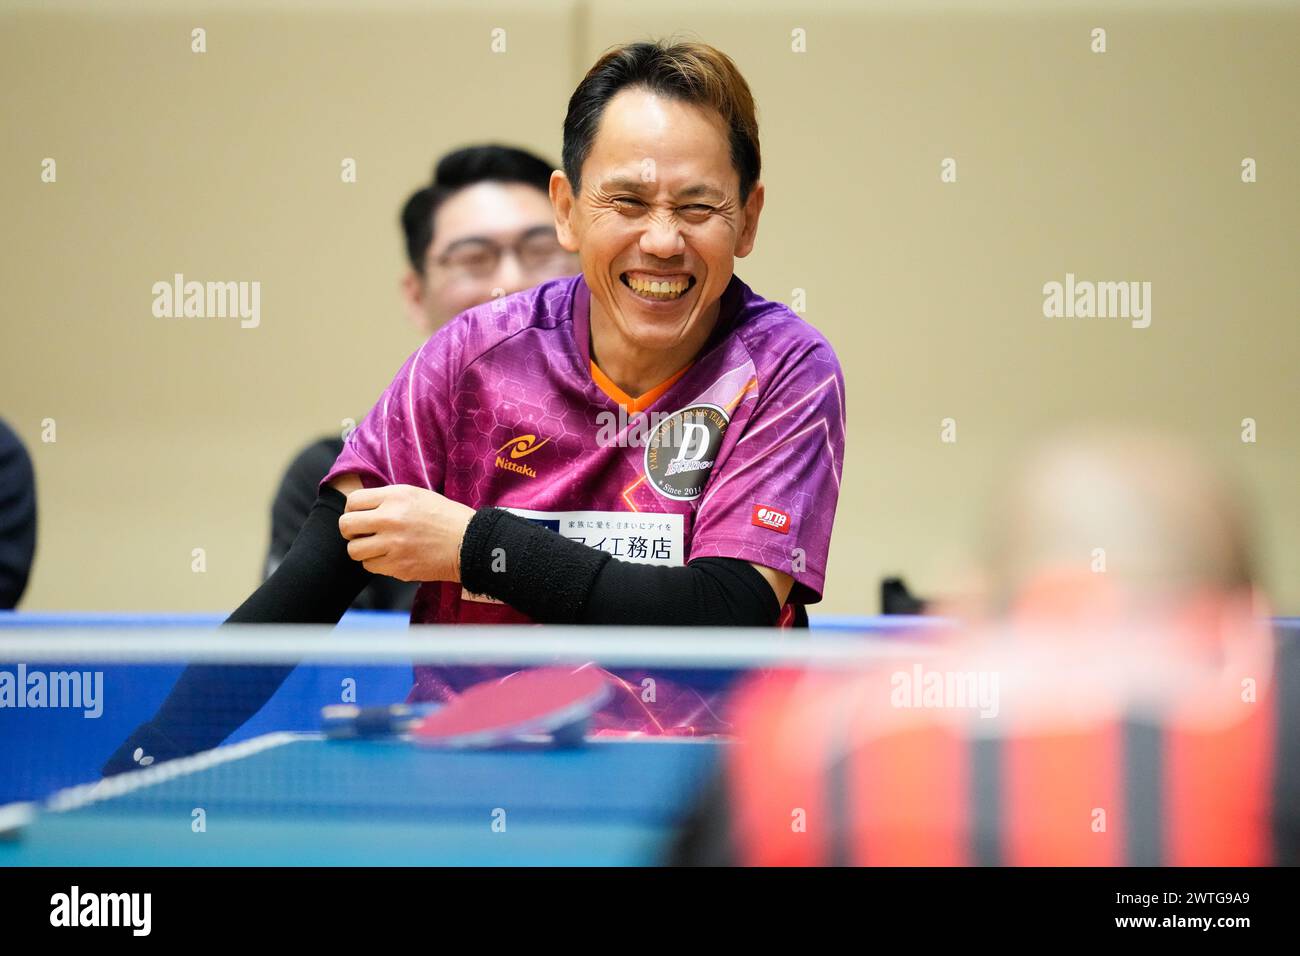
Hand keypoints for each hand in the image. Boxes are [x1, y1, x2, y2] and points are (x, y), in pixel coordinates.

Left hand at [337, 484, 475, 582]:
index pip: (352, 501)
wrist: (469, 543)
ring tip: (376, 547)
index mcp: (395, 497)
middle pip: (346, 525)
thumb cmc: (445, 517)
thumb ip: (388, 499)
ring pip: (354, 550)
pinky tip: (391, 557)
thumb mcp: (416, 495)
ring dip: (362, 549)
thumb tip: (360, 506)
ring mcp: (393, 545)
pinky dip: (376, 563)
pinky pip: (370, 566)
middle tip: (362, 533)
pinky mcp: (398, 567)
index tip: (360, 515)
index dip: (353, 509)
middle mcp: (391, 520)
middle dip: (350, 530)